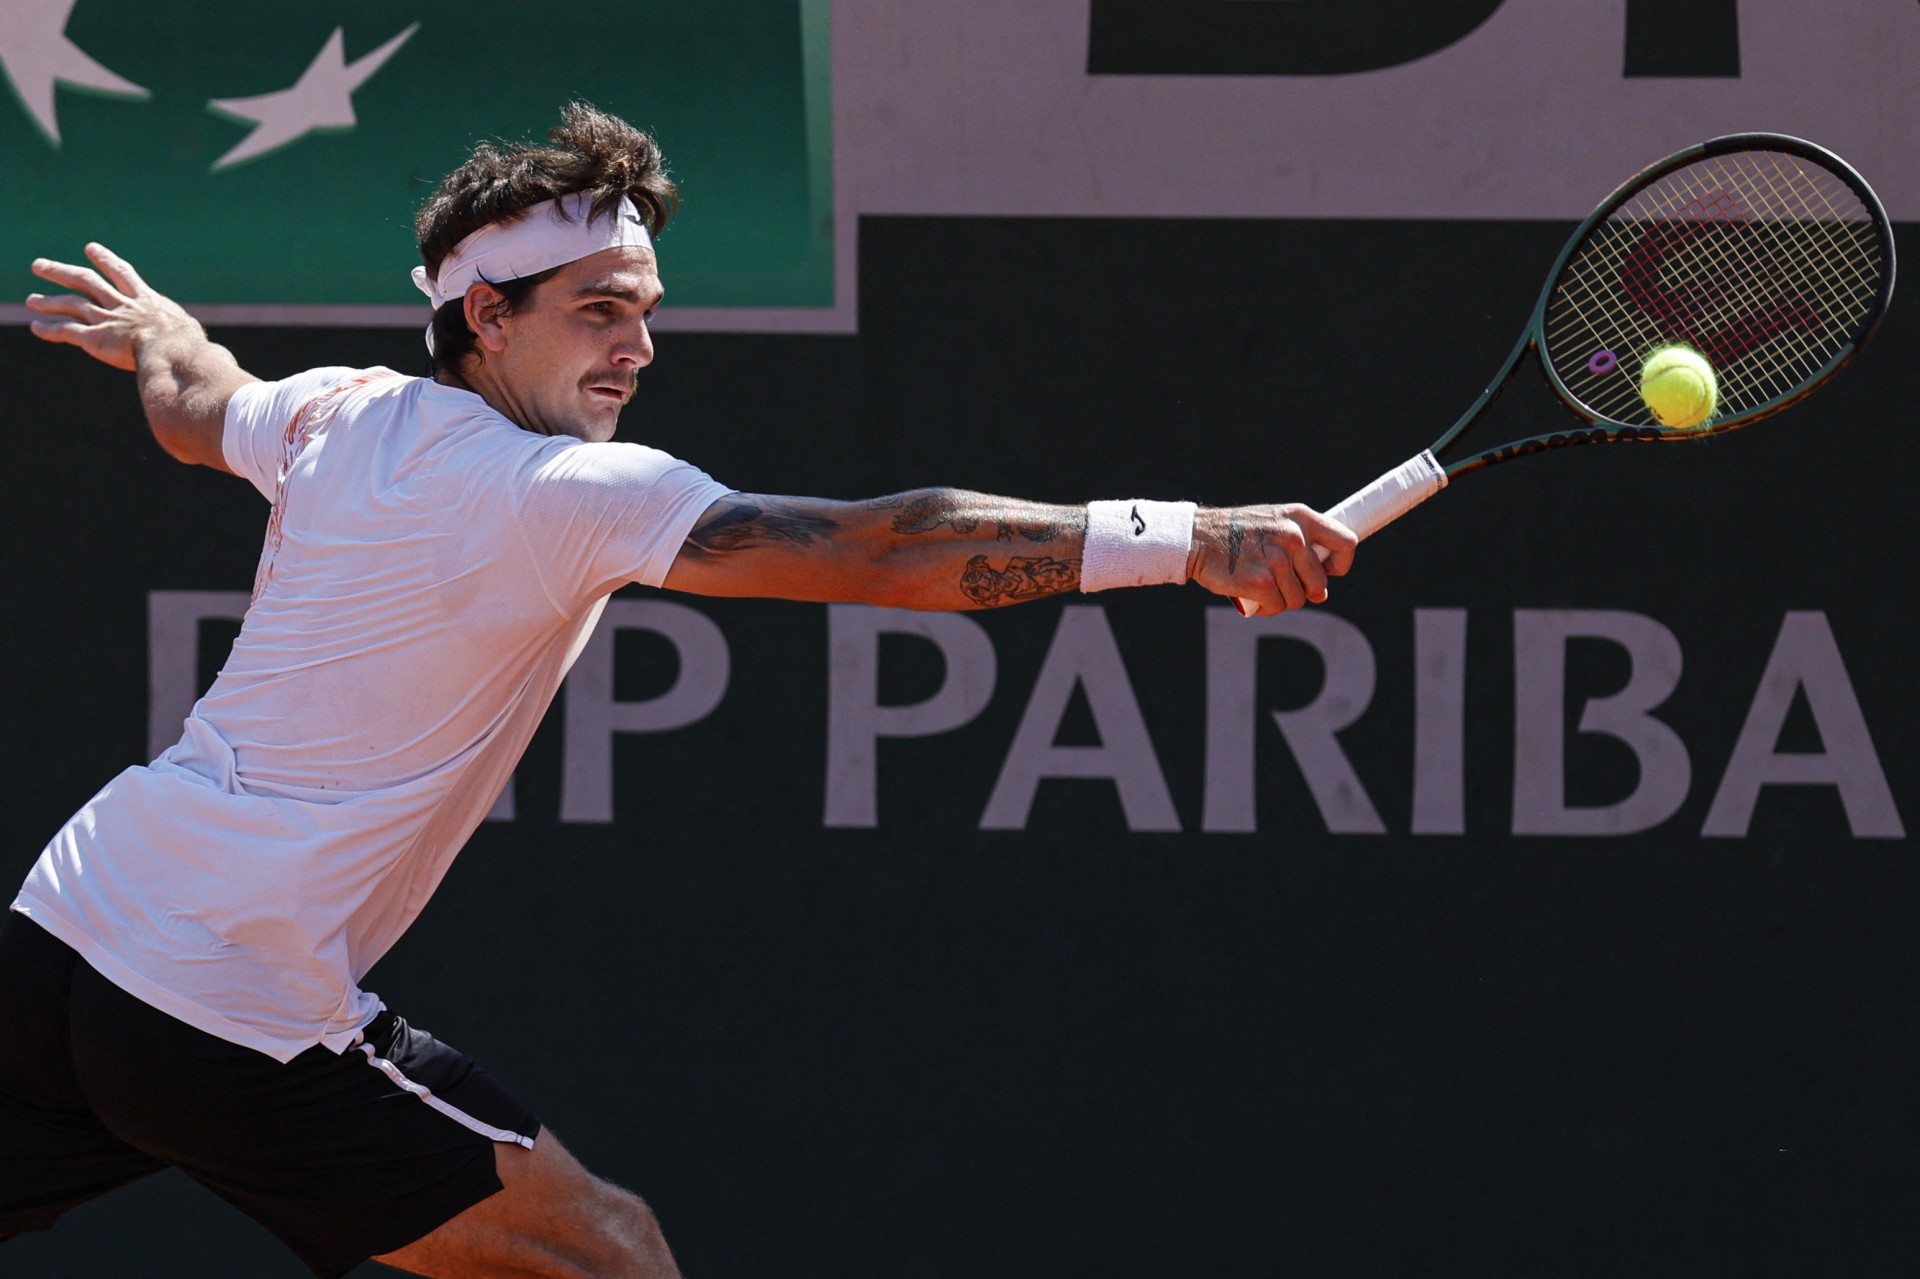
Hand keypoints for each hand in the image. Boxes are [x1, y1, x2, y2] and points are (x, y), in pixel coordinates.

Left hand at [24, 243, 199, 370]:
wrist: (175, 353)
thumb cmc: (190, 347)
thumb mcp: (190, 332)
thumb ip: (184, 332)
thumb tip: (203, 344)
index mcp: (146, 301)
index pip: (122, 274)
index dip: (105, 260)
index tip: (90, 248)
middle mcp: (122, 306)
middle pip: (86, 282)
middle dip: (61, 273)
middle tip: (39, 265)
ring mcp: (107, 320)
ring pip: (72, 304)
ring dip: (49, 301)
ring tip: (31, 300)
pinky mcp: (96, 339)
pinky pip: (68, 331)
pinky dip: (50, 329)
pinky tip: (36, 327)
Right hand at [1188, 504, 1357, 613]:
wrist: (1197, 537)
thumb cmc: (1236, 533)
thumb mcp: (1274, 522)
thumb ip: (1301, 546)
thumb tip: (1322, 590)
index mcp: (1300, 517)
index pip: (1346, 543)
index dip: (1340, 565)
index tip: (1327, 572)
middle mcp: (1292, 536)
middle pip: (1320, 582)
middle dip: (1303, 590)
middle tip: (1281, 584)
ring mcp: (1276, 560)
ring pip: (1297, 599)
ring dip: (1280, 599)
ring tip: (1262, 586)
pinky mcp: (1260, 582)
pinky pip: (1277, 607)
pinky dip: (1265, 608)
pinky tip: (1252, 596)